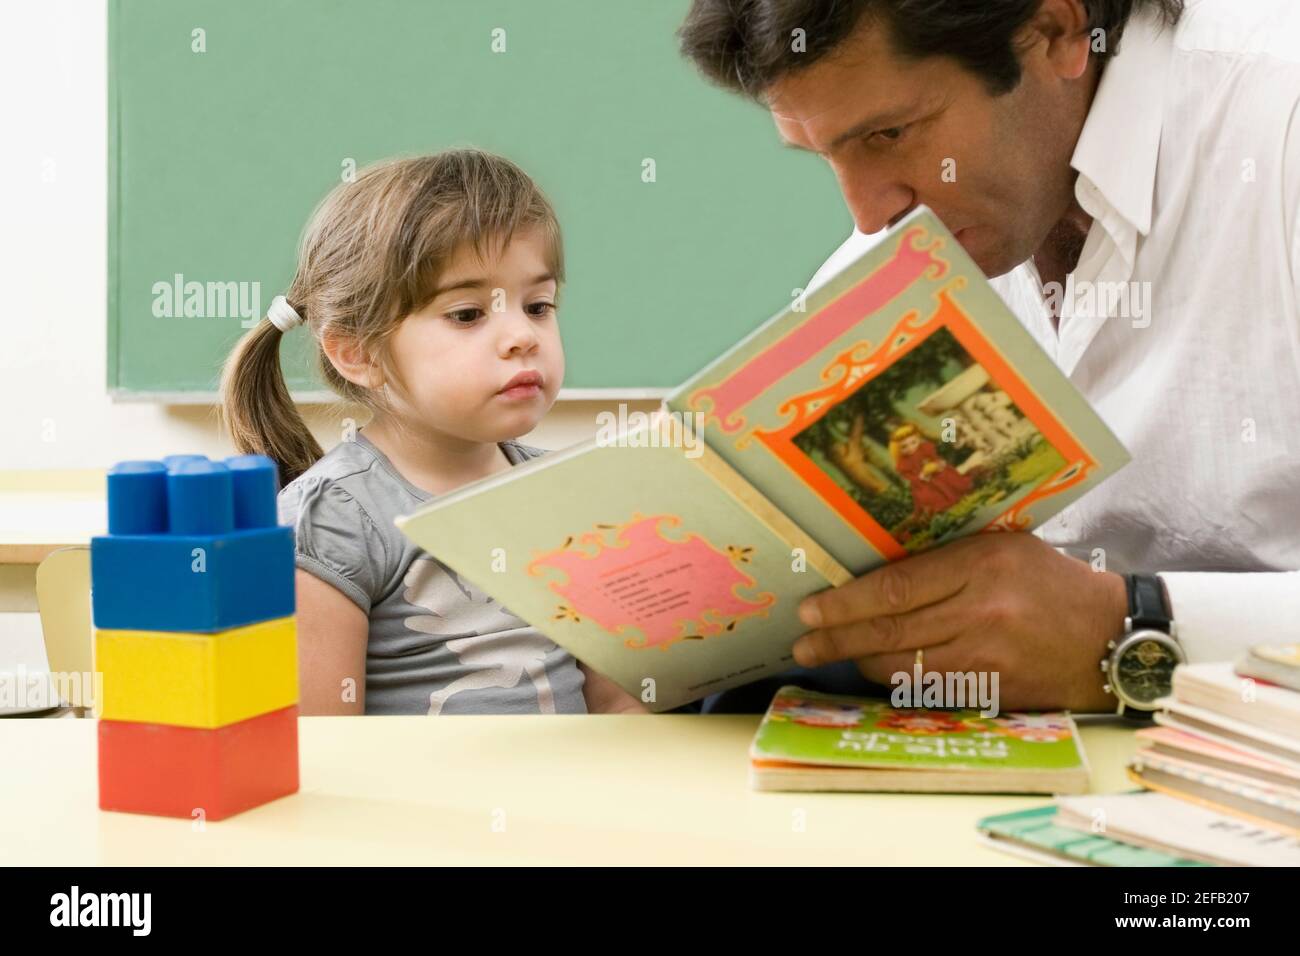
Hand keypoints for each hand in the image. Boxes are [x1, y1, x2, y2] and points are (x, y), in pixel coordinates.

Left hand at [792, 533, 1126, 711]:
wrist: (1110, 638)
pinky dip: (898, 682)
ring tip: (833, 654)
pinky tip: (879, 672)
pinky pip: (928, 690)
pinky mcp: (994, 693)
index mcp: (981, 564)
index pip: (895, 587)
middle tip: (802, 645)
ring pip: (902, 667)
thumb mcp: (1002, 547)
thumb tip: (876, 568)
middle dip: (836, 639)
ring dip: (862, 662)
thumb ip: (946, 557)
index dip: (845, 602)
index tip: (810, 609)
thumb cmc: (1051, 582)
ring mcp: (988, 658)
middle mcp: (981, 612)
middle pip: (889, 631)